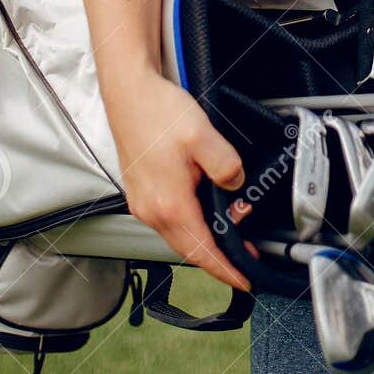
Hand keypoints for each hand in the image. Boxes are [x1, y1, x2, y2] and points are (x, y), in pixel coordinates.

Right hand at [107, 71, 256, 293]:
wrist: (129, 92)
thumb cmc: (157, 112)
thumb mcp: (204, 136)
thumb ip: (226, 166)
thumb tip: (236, 185)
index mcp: (168, 204)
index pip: (202, 251)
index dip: (225, 270)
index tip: (244, 280)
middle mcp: (151, 210)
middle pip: (189, 249)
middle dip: (218, 258)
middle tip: (243, 256)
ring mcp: (142, 202)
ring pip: (177, 235)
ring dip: (203, 239)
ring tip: (229, 230)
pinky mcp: (140, 191)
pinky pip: (168, 220)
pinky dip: (188, 224)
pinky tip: (202, 211)